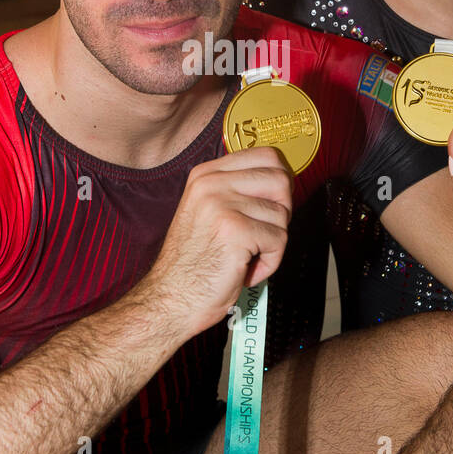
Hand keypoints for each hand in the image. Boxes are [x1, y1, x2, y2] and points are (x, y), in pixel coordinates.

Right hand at [142, 147, 292, 335]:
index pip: (266, 155)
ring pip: (282, 214)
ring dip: (272, 243)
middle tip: (261, 234)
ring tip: (246, 256)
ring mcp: (222, 204)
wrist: (171, 298)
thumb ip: (237, 191)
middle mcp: (212, 183)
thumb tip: (282, 181)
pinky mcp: (236, 230)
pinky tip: (245, 269)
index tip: (273, 202)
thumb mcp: (208, 211)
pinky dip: (270, 262)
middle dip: (281, 212)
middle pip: (281, 179)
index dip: (280, 181)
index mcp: (206, 174)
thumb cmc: (193, 263)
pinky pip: (279, 240)